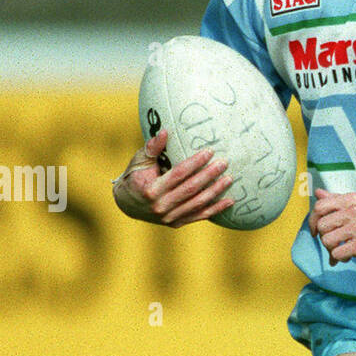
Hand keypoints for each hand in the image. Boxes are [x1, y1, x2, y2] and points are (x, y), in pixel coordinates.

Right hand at [112, 128, 234, 226]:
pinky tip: (229, 201)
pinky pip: (199, 216)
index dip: (195, 162)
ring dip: (216, 192)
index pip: (178, 174)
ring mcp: (169, 217)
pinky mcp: (176, 223)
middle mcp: (160, 205)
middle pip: (191, 189)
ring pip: (197, 203)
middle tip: (224, 163)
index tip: (209, 152)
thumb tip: (165, 132)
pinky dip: (215, 209)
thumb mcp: (139, 160)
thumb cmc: (134, 176)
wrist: (126, 204)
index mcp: (151, 189)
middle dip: (209, 175)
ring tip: (229, 179)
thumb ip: (153, 147)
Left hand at [308, 189, 355, 264]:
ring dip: (330, 250)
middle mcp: (354, 211)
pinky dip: (339, 258)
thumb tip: (317, 192)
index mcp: (352, 200)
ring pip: (326, 240)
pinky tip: (348, 258)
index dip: (313, 220)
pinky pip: (337, 254)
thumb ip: (338, 199)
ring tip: (341, 252)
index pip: (320, 206)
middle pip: (321, 225)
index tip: (316, 230)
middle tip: (333, 244)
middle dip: (323, 238)